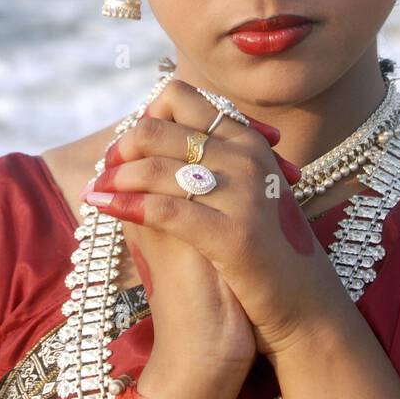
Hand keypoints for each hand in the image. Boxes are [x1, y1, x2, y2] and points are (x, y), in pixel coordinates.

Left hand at [84, 79, 349, 357]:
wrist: (303, 301)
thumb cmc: (265, 246)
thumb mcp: (245, 189)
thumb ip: (211, 159)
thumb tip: (152, 134)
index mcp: (247, 140)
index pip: (180, 97)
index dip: (144, 118)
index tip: (129, 148)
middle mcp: (247, 157)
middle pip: (159, 128)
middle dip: (123, 147)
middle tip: (106, 169)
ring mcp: (244, 194)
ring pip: (157, 167)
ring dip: (117, 178)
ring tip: (96, 191)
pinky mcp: (234, 234)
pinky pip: (166, 209)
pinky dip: (128, 206)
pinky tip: (105, 208)